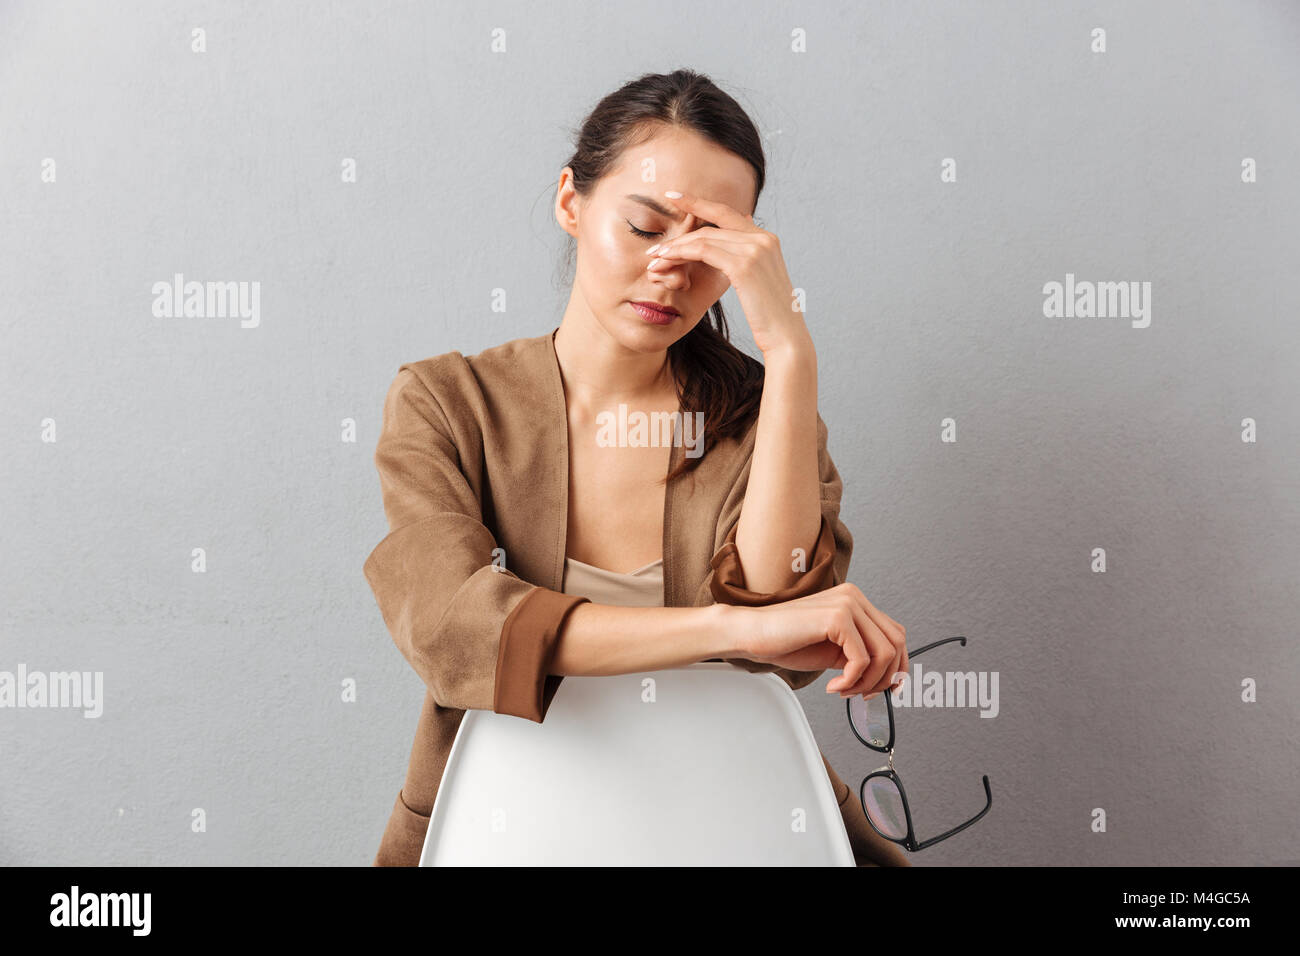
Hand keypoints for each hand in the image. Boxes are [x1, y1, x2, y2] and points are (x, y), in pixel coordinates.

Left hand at [647, 189, 811, 356]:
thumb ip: (747, 260)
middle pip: (711, 225)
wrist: (786, 337)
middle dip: (679, 235)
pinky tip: (665, 263)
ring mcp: (755, 249)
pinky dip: (680, 254)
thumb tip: (731, 247)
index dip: (699, 203)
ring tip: (654, 260)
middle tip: (655, 249)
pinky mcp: (744, 265)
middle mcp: (763, 238)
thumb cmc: (770, 317)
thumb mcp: (760, 282)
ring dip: (674, 248)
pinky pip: (702, 251)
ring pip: (703, 238)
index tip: (674, 197)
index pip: (727, 213)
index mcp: (767, 239)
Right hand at [732, 583, 909, 697]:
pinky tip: (833, 685)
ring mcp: (848, 604)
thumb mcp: (833, 649)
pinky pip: (861, 659)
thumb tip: (886, 676)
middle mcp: (855, 597)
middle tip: (861, 694)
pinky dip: (851, 681)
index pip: (895, 634)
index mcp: (855, 601)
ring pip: (884, 653)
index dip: (896, 666)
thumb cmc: (785, 642)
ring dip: (867, 682)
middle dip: (884, 678)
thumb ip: (859, 654)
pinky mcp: (837, 617)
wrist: (752, 634)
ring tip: (844, 690)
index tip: (881, 689)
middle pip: (896, 643)